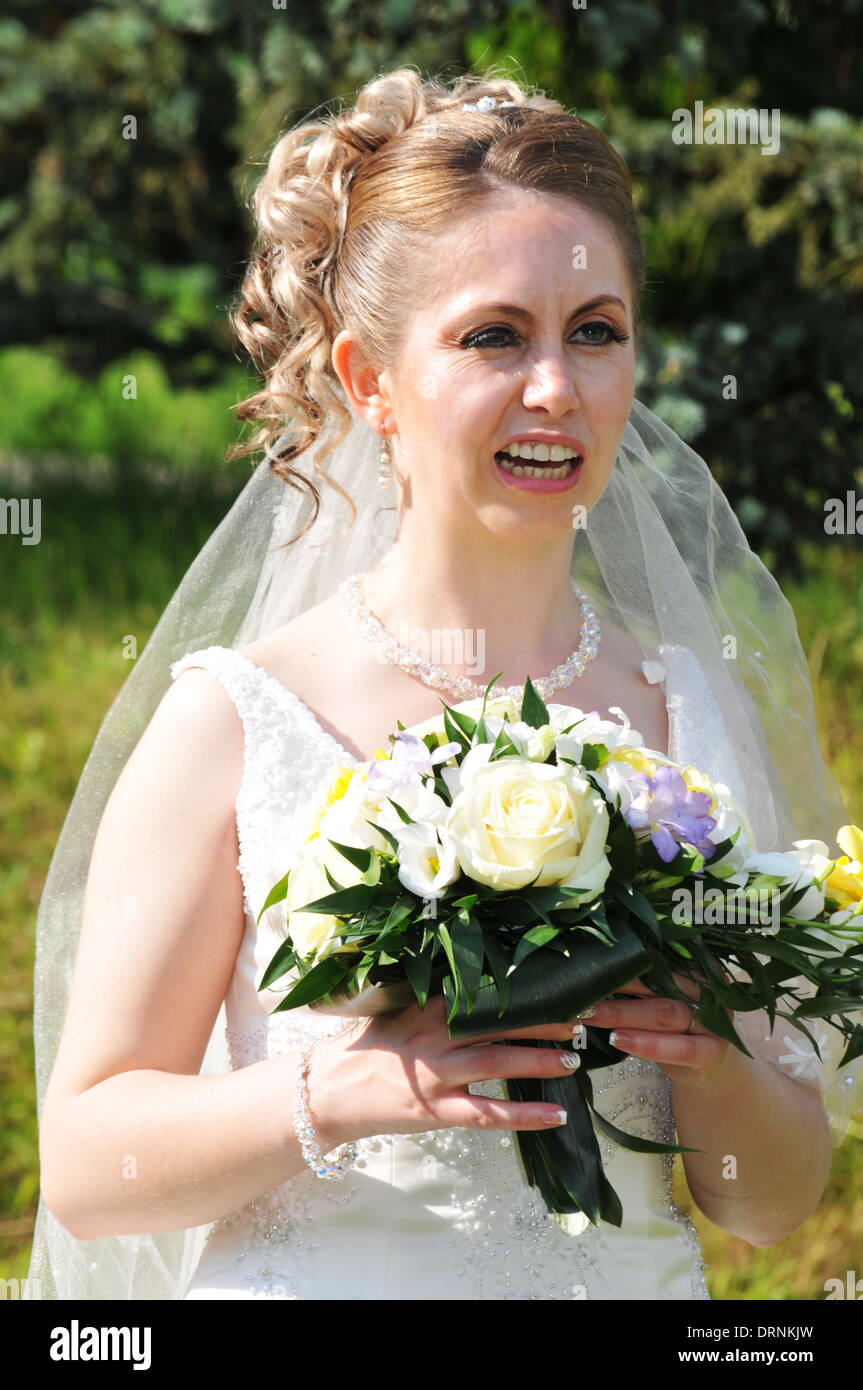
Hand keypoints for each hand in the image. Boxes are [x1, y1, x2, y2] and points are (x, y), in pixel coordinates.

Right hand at [304, 994, 585, 1148]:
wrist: (329, 1091)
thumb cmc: (369, 1048)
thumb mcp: (399, 1010)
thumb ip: (437, 998)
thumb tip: (484, 981)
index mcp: (428, 1005)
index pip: (484, 990)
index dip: (524, 986)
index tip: (558, 979)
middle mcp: (435, 1035)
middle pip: (499, 1021)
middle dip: (544, 1019)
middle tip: (583, 1016)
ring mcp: (436, 1074)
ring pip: (497, 1062)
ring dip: (540, 1060)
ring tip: (574, 1060)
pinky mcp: (436, 1111)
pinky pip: (489, 1113)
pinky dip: (525, 1114)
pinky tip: (556, 1115)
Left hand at [575, 973, 732, 1090]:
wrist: (710, 1068)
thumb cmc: (677, 1026)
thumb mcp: (663, 1000)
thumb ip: (641, 983)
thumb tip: (590, 966)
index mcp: (696, 968)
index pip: (657, 959)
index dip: (622, 961)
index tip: (588, 963)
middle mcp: (708, 990)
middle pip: (658, 984)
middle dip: (616, 986)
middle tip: (579, 990)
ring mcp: (713, 1022)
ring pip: (664, 1013)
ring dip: (624, 1014)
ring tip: (591, 1014)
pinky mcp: (712, 1053)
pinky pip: (679, 1048)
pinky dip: (646, 1044)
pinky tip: (619, 1040)